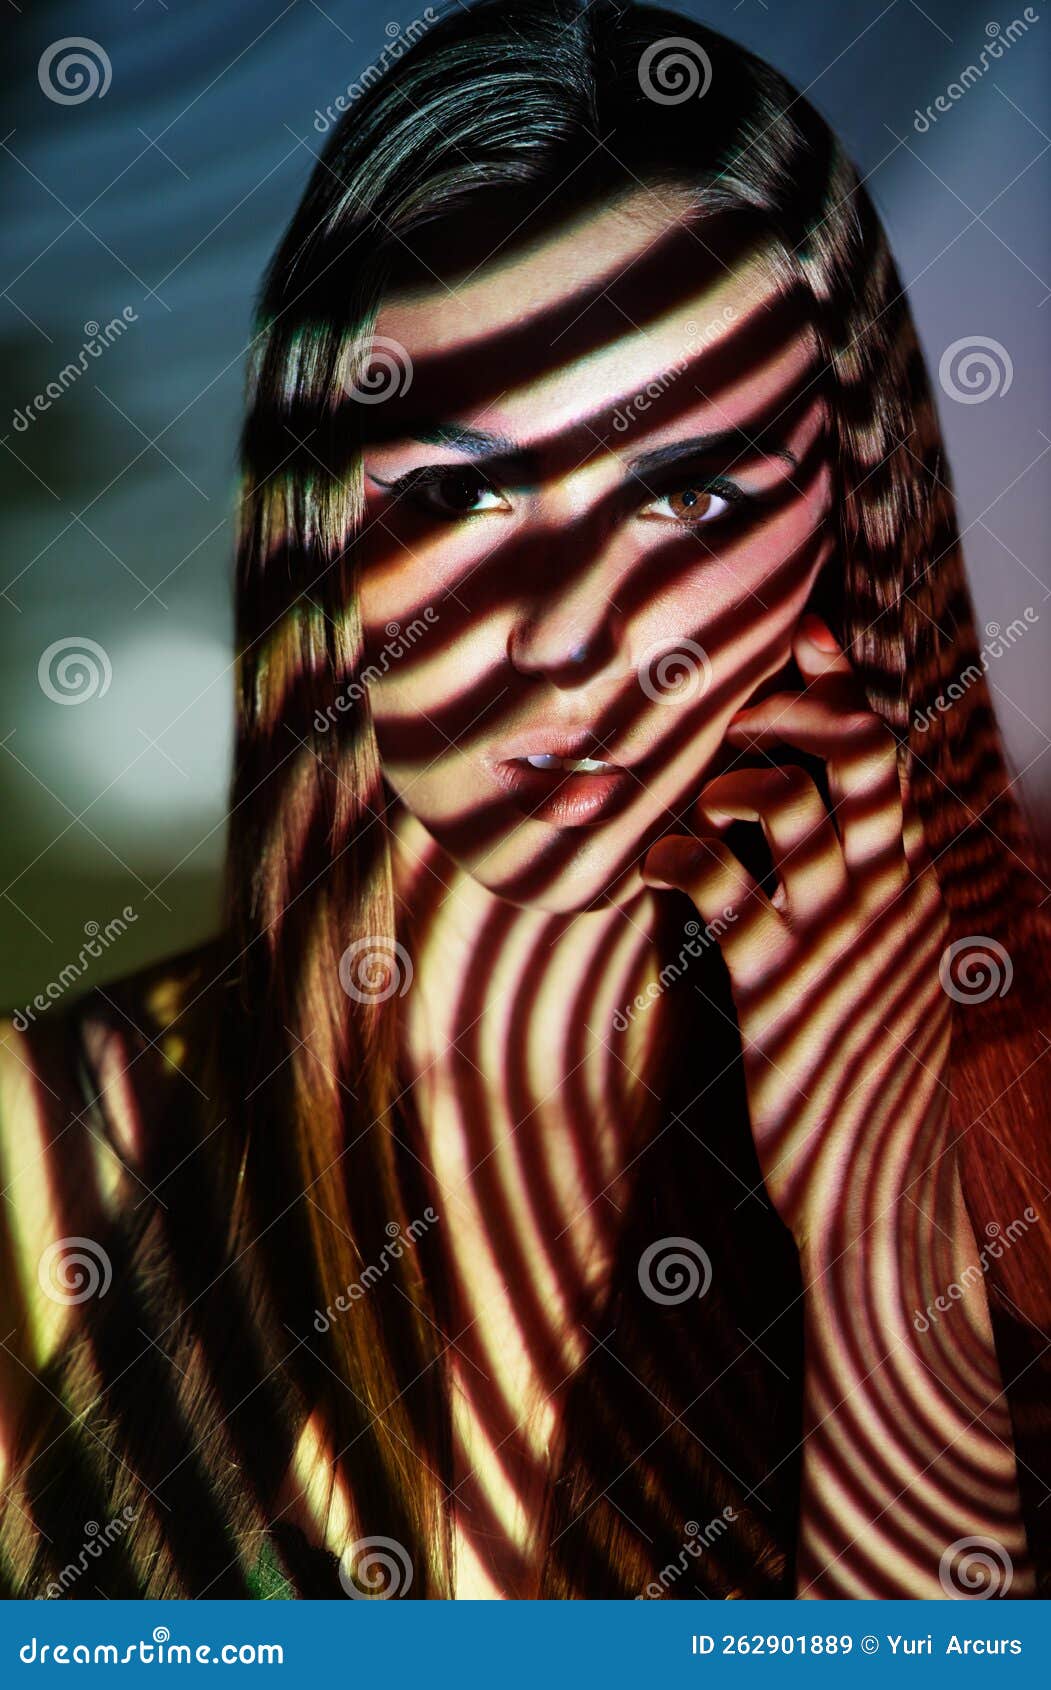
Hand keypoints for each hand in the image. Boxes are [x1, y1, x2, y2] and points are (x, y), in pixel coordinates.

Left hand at [641, 612, 951, 1254]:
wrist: (880, 1189)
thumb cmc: (867, 1076)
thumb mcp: (888, 975)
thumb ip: (868, 903)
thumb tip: (826, 849)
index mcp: (905, 884)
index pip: (885, 756)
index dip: (840, 688)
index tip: (798, 641)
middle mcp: (879, 894)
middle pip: (852, 753)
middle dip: (785, 711)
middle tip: (728, 716)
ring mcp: (832, 938)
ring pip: (787, 805)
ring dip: (725, 784)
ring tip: (689, 808)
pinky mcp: (778, 989)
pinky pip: (722, 890)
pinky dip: (674, 857)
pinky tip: (650, 869)